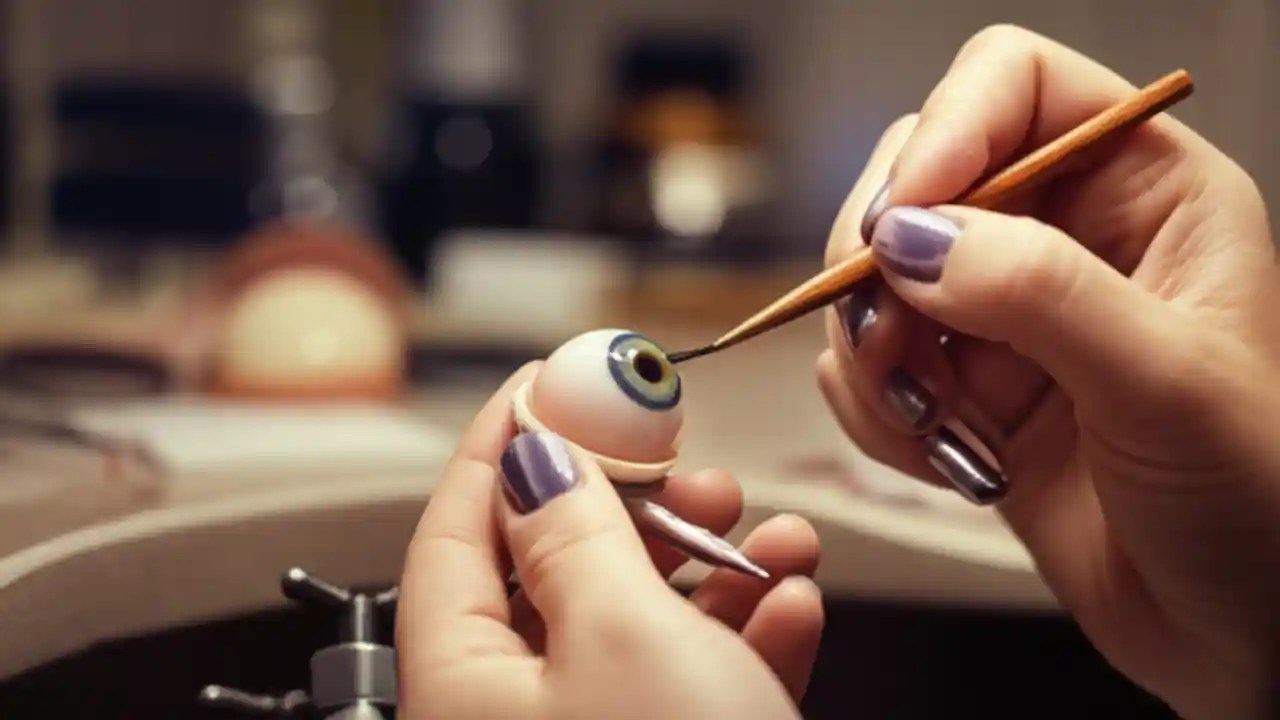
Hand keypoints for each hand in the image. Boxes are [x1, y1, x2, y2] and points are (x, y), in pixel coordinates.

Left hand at [397, 363, 823, 718]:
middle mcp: (514, 715)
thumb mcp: (623, 636)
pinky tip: (792, 604)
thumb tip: (536, 455)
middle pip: (558, 572)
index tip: (547, 379)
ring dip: (716, 567)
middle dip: (639, 505)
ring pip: (640, 627)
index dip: (501, 445)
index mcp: (462, 685)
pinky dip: (743, 637)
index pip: (455, 534)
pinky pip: (692, 682)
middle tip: (684, 460)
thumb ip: (574, 534)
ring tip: (776, 533)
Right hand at [819, 26, 1279, 718]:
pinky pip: (868, 364)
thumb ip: (1042, 295)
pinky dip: (874, 411)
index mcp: (1147, 192)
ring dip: (874, 353)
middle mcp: (1067, 238)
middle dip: (881, 260)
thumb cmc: (1260, 509)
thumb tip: (912, 239)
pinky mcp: (962, 388)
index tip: (898, 221)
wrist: (1238, 637)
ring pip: (874, 278)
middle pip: (917, 176)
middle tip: (891, 339)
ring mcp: (1004, 316)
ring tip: (931, 423)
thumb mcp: (1168, 387)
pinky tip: (937, 457)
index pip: (1013, 87)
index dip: (947, 132)